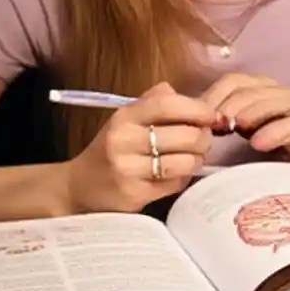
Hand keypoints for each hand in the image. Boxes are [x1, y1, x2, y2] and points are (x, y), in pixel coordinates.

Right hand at [65, 82, 216, 213]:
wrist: (78, 187)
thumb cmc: (108, 150)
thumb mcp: (124, 119)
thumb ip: (154, 102)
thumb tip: (187, 96)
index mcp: (124, 116)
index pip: (168, 104)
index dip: (198, 109)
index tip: (212, 116)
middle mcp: (124, 140)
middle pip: (185, 135)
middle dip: (204, 138)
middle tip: (203, 141)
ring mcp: (129, 169)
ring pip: (185, 162)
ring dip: (197, 160)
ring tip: (192, 158)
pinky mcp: (135, 194)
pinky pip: (175, 184)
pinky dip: (183, 178)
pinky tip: (176, 174)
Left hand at [200, 73, 289, 170]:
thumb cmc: (287, 149)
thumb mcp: (250, 136)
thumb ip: (224, 125)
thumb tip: (185, 120)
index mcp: (263, 92)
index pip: (232, 82)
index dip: (212, 96)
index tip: (197, 120)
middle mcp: (281, 94)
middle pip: (248, 87)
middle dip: (225, 104)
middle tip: (210, 127)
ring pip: (272, 99)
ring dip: (248, 112)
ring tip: (230, 128)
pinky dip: (276, 131)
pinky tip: (258, 143)